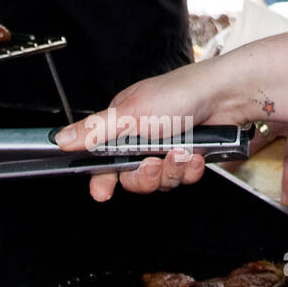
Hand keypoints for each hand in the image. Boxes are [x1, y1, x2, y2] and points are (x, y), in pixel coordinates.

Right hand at [54, 66, 218, 201]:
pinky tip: (194, 155)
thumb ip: (93, 131)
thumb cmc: (179, 93)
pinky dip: (189, 170)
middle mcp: (142, 140)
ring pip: (159, 182)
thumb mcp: (128, 113)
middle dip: (145, 176)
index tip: (102, 193)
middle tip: (153, 163)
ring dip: (171, 171)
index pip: (102, 161)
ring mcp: (165, 149)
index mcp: (121, 127)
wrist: (227, 95)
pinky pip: (182, 178)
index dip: (101, 179)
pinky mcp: (187, 157)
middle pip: (131, 178)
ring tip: (181, 152)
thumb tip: (60, 138)